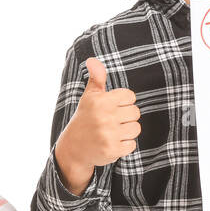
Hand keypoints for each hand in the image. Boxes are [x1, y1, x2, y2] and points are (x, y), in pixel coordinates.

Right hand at [57, 57, 140, 171]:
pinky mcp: (112, 150)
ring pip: (136, 128)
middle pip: (135, 112)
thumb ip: (96, 78)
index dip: (123, 102)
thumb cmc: (85, 118)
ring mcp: (108, 134)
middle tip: (112, 122)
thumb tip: (92, 60)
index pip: (130, 96)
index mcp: (101, 101)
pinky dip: (124, 146)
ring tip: (113, 132)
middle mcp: (104, 116)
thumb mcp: (89, 97)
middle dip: (126, 117)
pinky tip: (112, 143)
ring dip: (127, 132)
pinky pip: (132, 145)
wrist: (73, 148)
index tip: (112, 108)